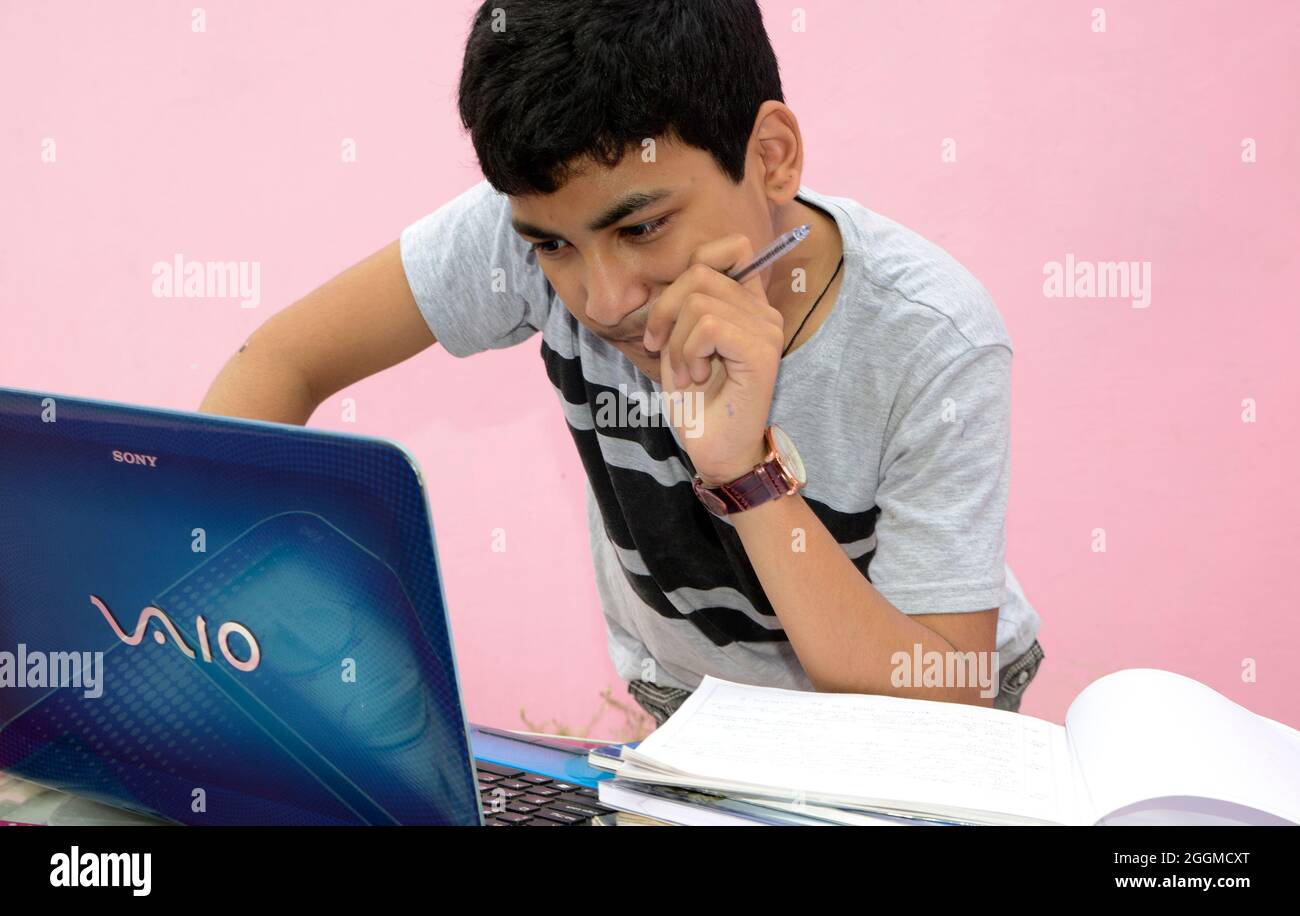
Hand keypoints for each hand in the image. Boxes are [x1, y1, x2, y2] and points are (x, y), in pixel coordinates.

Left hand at [642, 234, 782, 486]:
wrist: (716, 450)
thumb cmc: (698, 402)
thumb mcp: (679, 344)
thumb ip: (682, 305)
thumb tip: (673, 278)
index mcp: (747, 304)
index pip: (732, 246)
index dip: (694, 264)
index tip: (669, 317)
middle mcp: (763, 311)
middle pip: (700, 271)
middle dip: (665, 310)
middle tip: (661, 348)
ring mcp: (766, 330)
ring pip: (700, 301)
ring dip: (677, 341)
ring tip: (687, 372)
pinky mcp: (762, 352)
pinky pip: (708, 327)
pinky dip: (689, 352)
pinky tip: (697, 376)